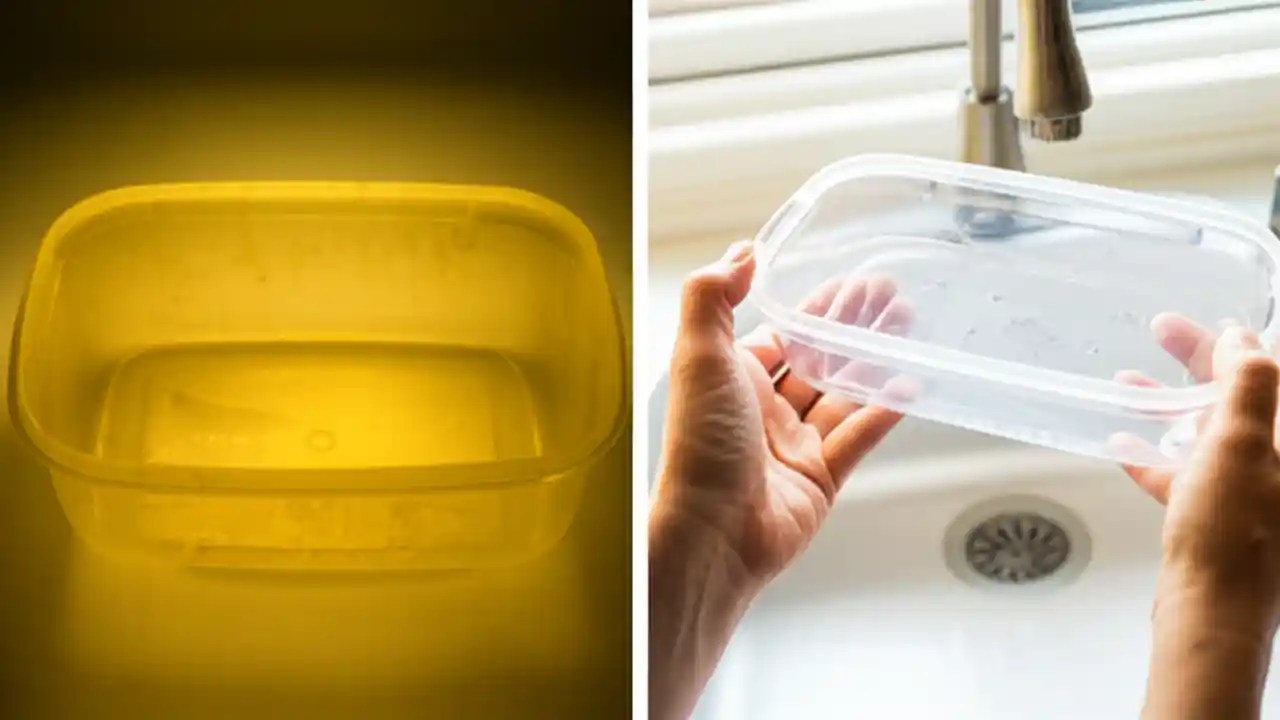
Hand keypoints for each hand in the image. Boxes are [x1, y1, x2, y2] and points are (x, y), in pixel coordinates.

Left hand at [656, 241, 910, 589]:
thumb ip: (712, 297)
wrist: (714, 532)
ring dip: (875, 358)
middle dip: (853, 325)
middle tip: (893, 294)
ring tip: (909, 325)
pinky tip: (909, 383)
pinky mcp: (820, 478)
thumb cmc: (700, 443)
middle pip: (817, 358)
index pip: (781, 332)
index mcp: (730, 378)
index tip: (853, 278)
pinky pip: (859, 436)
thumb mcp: (697, 355)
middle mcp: (761, 410)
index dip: (816, 306)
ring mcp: (793, 445)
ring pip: (842, 392)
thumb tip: (741, 252)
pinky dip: (884, 410)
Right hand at [1118, 314, 1279, 719]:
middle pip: (1243, 397)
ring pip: (1215, 431)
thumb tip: (1242, 340)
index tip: (1196, 322)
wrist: (1213, 612)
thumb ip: (1247, 383)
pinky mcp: (1228, 519)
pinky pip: (1193, 473)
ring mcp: (1257, 493)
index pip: (1270, 372)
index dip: (1234, 341)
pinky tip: (1126, 446)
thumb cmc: (1234, 537)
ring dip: (1174, 404)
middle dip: (1199, 364)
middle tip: (1162, 333)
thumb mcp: (1241, 443)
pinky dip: (1161, 455)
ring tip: (1131, 383)